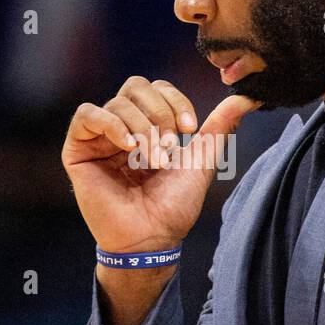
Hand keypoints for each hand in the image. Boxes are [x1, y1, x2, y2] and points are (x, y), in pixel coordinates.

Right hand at [62, 76, 259, 253]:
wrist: (151, 237)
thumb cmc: (173, 206)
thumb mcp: (201, 160)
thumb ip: (219, 127)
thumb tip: (247, 98)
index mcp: (146, 125)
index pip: (157, 88)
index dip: (175, 100)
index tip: (190, 128)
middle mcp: (121, 127)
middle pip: (135, 86)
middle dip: (160, 112)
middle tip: (170, 146)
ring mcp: (98, 138)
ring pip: (117, 103)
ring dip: (143, 129)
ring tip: (153, 160)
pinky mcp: (77, 150)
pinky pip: (87, 116)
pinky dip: (111, 125)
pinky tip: (128, 147)